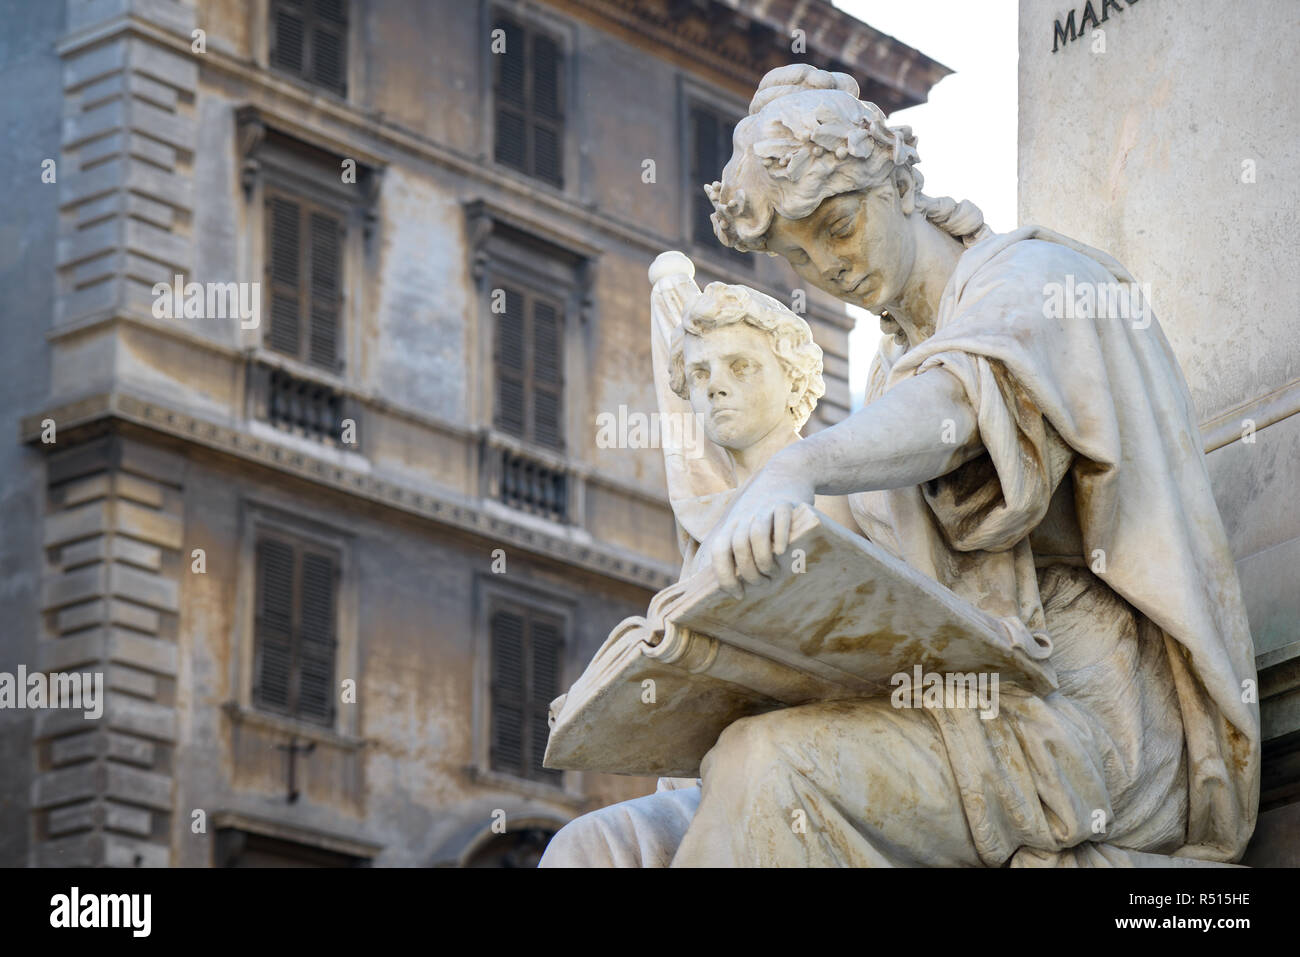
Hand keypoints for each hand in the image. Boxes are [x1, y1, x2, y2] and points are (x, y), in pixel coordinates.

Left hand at [709, 459, 814, 598]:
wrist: (786, 474)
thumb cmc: (764, 512)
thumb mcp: (745, 526)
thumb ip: (737, 551)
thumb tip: (732, 587)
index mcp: (731, 526)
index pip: (718, 552)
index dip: (725, 577)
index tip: (738, 595)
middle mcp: (744, 517)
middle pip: (738, 547)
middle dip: (749, 572)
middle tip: (762, 584)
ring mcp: (764, 509)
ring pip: (756, 535)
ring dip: (763, 559)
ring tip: (773, 572)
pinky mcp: (785, 503)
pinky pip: (780, 519)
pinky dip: (780, 537)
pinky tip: (782, 551)